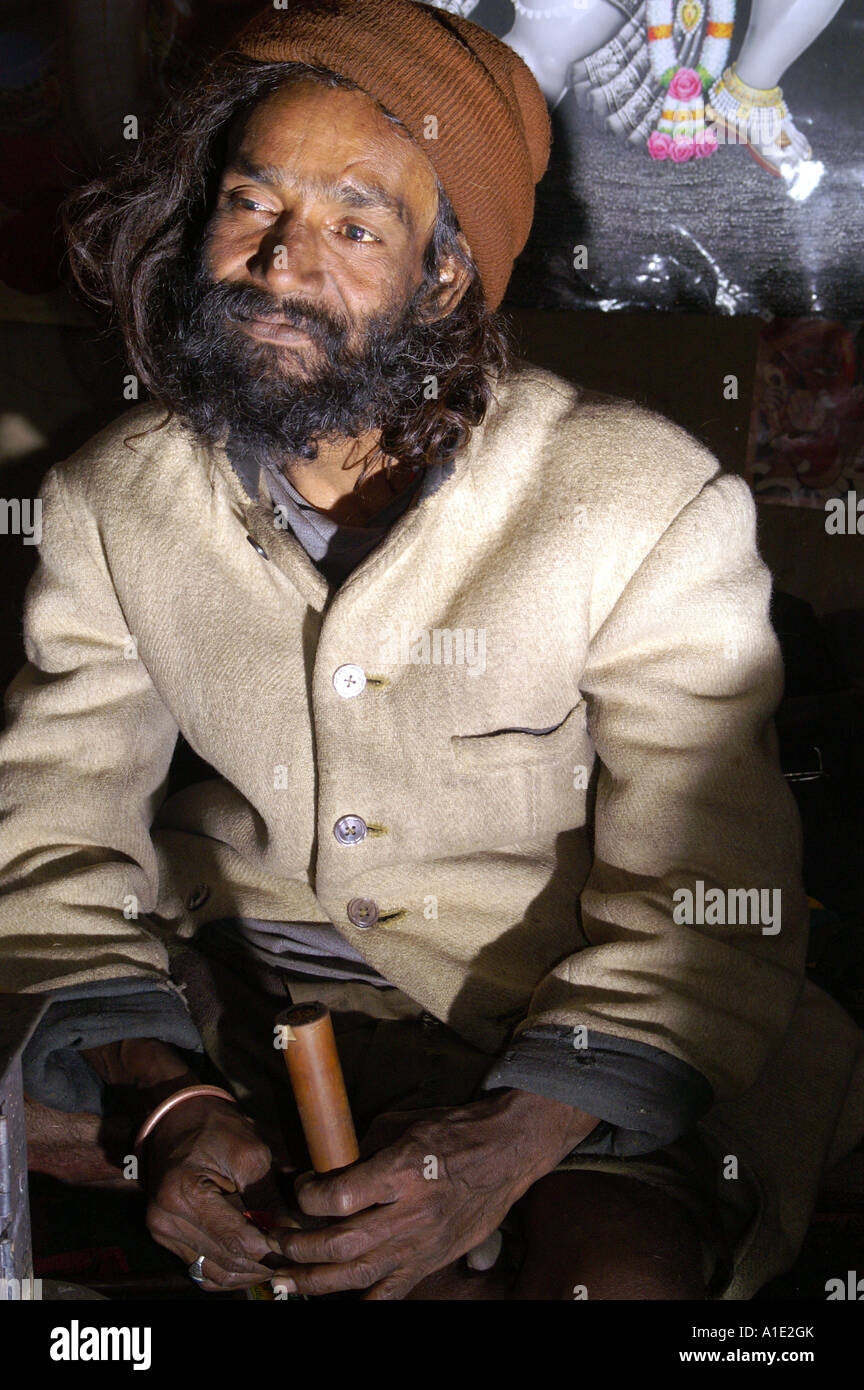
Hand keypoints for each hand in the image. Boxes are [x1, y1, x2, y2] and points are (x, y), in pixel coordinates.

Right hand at [142, 1095, 295, 1291]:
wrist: (178, 1118)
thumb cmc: (215, 1128)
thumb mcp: (250, 1153)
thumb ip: (268, 1198)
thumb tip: (291, 1232)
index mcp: (184, 1194)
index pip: (235, 1240)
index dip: (271, 1248)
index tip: (296, 1243)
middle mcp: (165, 1220)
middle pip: (225, 1262)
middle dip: (263, 1262)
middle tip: (293, 1253)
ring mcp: (162, 1232)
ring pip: (214, 1274)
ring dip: (247, 1271)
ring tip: (275, 1257)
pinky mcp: (166, 1237)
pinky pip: (202, 1269)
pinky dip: (228, 1270)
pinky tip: (251, 1260)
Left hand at [271, 1088, 598, 1299]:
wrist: (507, 1151)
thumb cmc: (454, 1130)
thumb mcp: (403, 1124)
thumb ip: (364, 1148)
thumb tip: (325, 1163)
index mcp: (401, 1171)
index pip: (337, 1197)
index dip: (306, 1195)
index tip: (299, 1186)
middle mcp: (409, 1214)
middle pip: (340, 1244)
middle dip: (298, 1245)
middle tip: (275, 1239)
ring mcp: (421, 1245)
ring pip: (357, 1277)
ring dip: (314, 1281)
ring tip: (285, 1279)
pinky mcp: (430, 1262)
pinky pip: (390, 1294)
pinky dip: (359, 1303)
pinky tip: (332, 1300)